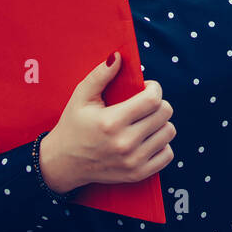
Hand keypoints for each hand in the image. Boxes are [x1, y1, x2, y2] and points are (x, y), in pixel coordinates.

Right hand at [39, 52, 174, 193]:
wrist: (62, 163)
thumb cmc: (72, 125)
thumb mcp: (81, 97)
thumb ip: (100, 75)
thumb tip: (118, 56)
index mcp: (111, 122)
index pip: (153, 99)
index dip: (154, 88)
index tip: (146, 87)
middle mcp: (124, 143)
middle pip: (165, 114)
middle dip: (158, 103)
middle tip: (144, 104)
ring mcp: (132, 161)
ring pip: (168, 132)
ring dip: (160, 123)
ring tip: (144, 121)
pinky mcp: (137, 174)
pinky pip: (167, 154)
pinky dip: (161, 144)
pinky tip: (146, 138)